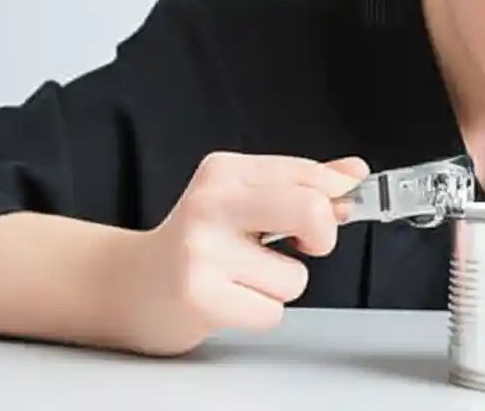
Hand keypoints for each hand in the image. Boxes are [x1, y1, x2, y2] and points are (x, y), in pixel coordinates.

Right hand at [111, 152, 367, 355]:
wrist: (130, 285)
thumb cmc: (196, 243)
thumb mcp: (244, 201)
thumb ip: (300, 186)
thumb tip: (353, 173)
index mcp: (225, 172)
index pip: (307, 174)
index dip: (336, 197)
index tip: (335, 210)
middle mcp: (211, 204)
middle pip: (310, 210)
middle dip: (322, 235)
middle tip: (302, 246)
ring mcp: (203, 250)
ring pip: (294, 276)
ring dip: (278, 286)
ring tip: (241, 278)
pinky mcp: (200, 295)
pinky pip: (272, 311)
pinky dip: (259, 312)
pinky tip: (229, 299)